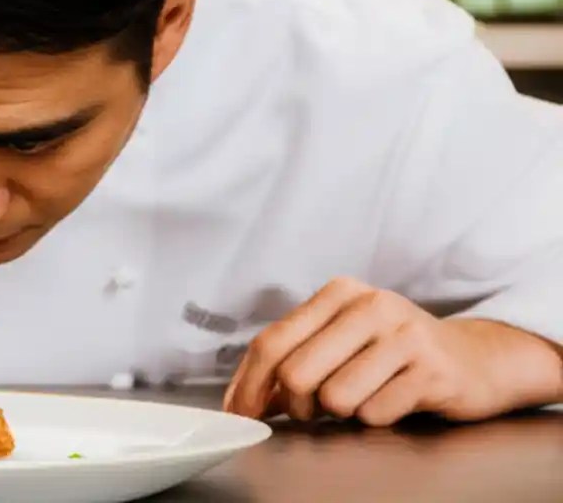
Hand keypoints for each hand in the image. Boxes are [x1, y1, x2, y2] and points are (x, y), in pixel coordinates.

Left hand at [223, 277, 562, 425]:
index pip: (272, 341)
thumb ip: (294, 357)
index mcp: (338, 293)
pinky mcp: (431, 370)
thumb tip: (245, 398)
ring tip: (361, 397)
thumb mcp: (342, 338)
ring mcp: (404, 336)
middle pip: (296, 374)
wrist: (473, 358)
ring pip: (334, 398)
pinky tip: (392, 400)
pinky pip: (374, 414)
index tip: (238, 412)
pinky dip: (375, 418)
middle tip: (312, 410)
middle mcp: (370, 305)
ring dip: (340, 413)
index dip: (248, 385)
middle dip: (296, 405)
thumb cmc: (393, 351)